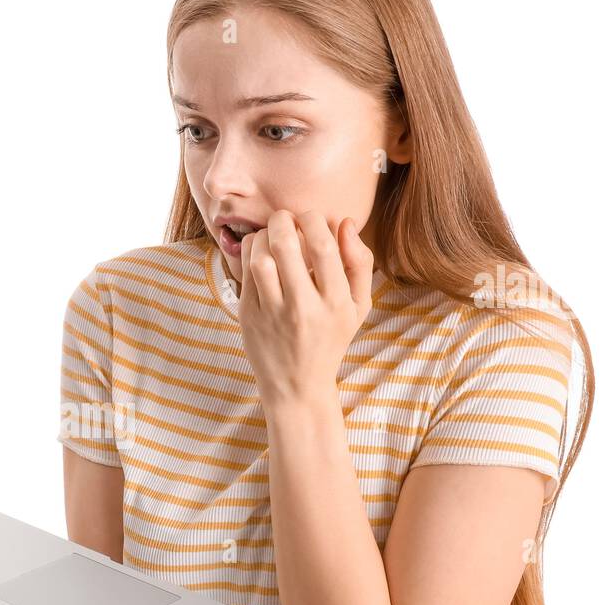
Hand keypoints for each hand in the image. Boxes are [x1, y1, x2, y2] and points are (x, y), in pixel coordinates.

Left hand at [237, 208, 374, 406]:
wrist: (297, 386)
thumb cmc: (331, 339)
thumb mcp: (358, 307)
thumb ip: (359, 263)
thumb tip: (345, 223)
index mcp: (336, 303)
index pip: (324, 246)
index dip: (313, 219)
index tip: (310, 217)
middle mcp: (304, 308)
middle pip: (286, 244)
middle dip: (284, 219)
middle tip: (286, 218)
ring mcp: (273, 313)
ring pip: (260, 257)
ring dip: (264, 235)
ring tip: (272, 234)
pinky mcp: (249, 316)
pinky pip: (245, 271)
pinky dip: (250, 251)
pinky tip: (260, 251)